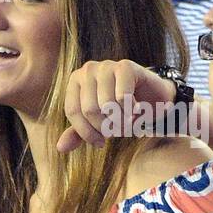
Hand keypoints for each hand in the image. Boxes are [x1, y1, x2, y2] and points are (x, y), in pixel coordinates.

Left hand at [57, 60, 174, 152]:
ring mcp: (106, 65)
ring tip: (127, 122)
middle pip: (89, 109)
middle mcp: (88, 69)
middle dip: (106, 128)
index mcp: (76, 81)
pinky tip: (136, 110)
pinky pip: (123, 97)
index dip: (87, 132)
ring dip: (120, 122)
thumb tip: (60, 148)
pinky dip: (130, 111)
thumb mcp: (97, 124)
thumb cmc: (120, 111)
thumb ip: (78, 133)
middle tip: (118, 131)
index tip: (100, 142)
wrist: (152, 99)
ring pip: (106, 105)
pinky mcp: (125, 66)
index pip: (73, 111)